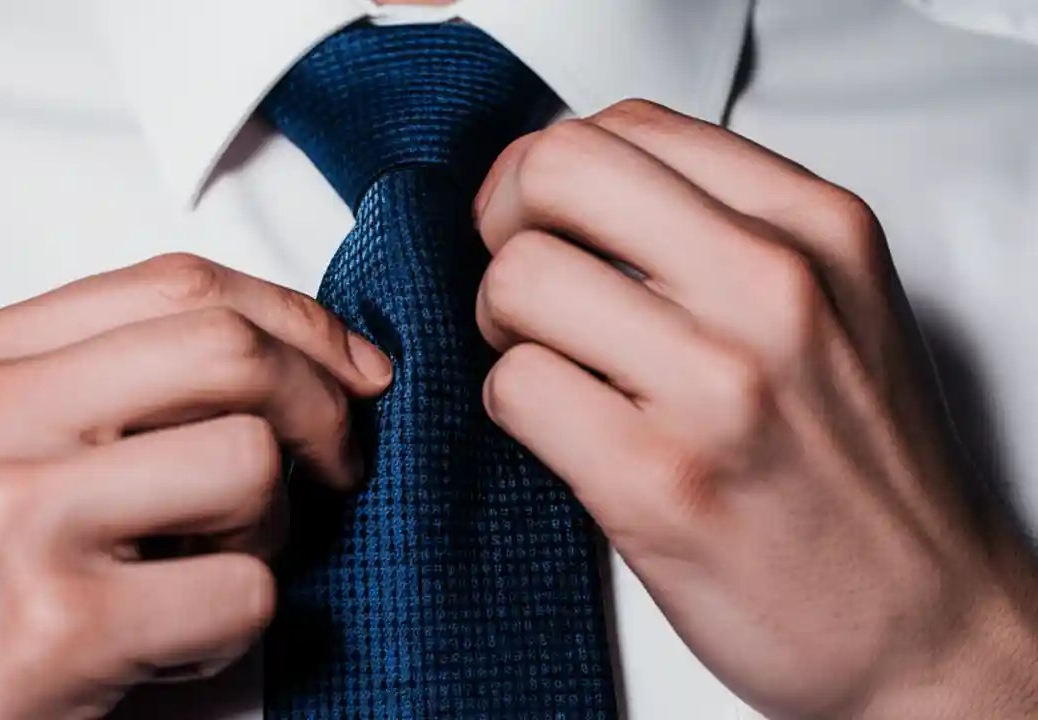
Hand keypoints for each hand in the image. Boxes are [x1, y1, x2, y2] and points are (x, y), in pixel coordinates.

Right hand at [0, 254, 391, 719]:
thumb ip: (105, 381)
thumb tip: (289, 353)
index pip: (178, 283)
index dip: (295, 320)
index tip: (352, 370)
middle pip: (228, 350)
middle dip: (321, 406)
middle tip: (335, 465)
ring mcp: (17, 517)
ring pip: (251, 465)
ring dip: (267, 530)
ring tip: (202, 572)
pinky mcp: (61, 623)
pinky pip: (246, 589)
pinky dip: (236, 626)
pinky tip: (170, 645)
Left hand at [474, 100, 1037, 718]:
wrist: (928, 620)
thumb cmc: (864, 467)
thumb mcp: (836, 304)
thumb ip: (724, 229)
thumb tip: (572, 192)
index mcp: (816, 228)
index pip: (627, 126)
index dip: (552, 170)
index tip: (545, 220)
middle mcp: (771, 288)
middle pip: (556, 172)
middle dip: (505, 223)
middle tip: (523, 284)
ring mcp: (717, 385)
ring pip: (519, 279)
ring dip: (503, 326)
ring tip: (547, 364)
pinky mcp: (657, 481)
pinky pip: (514, 388)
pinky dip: (513, 406)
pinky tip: (562, 431)